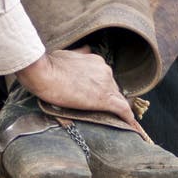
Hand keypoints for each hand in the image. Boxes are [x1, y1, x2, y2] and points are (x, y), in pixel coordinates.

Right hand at [15, 47, 141, 130]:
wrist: (44, 73)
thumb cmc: (50, 65)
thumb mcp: (68, 54)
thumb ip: (79, 55)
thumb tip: (85, 51)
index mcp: (96, 62)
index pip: (105, 79)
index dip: (105, 89)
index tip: (104, 97)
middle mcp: (104, 71)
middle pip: (113, 89)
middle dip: (111, 100)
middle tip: (109, 113)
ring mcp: (106, 84)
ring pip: (118, 99)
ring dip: (119, 110)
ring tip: (124, 122)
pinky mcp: (104, 99)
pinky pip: (122, 109)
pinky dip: (128, 118)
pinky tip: (132, 126)